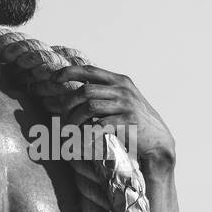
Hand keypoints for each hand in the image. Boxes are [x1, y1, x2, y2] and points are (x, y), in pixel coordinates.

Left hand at [51, 64, 175, 172]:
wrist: (158, 140)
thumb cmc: (136, 121)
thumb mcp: (124, 100)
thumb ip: (106, 92)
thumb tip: (79, 91)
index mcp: (120, 81)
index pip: (89, 71)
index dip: (68, 73)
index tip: (53, 80)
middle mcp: (123, 89)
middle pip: (85, 91)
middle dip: (68, 104)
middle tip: (63, 117)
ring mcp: (126, 105)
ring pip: (89, 106)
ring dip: (75, 119)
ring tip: (70, 129)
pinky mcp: (128, 122)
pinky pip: (100, 124)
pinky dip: (87, 132)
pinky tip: (81, 139)